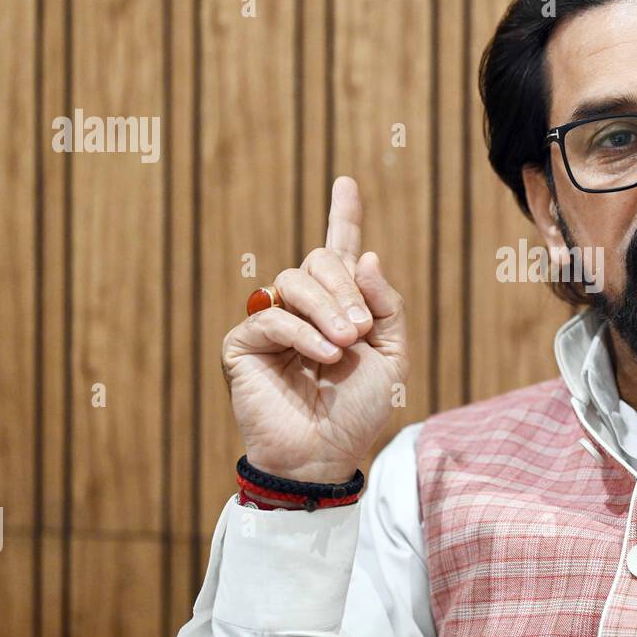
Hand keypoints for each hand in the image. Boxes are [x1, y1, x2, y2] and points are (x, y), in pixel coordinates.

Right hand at [220, 176, 408, 483]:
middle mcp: (303, 308)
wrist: (326, 455)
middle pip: (320, 260)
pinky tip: (324, 357)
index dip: (344, 214)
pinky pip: (273, 317)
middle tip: (360, 331)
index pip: (340, 251)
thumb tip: (366, 254)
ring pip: (295, 281)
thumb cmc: (359, 411)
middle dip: (345, 289)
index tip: (347, 181)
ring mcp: (271, 323)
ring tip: (344, 345)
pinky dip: (303, 334)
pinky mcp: (243, 345)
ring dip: (328, 310)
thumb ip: (386, 305)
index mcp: (340, 306)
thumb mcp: (392, 355)